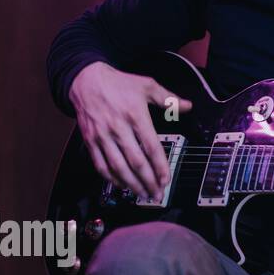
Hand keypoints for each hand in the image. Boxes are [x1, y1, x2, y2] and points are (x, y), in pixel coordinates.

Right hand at [68, 61, 192, 200]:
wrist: (85, 80)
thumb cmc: (119, 83)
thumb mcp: (147, 85)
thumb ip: (168, 98)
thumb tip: (187, 106)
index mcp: (135, 115)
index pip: (151, 147)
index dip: (160, 166)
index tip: (166, 179)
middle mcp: (118, 128)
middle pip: (135, 161)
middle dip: (148, 181)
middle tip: (157, 194)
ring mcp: (102, 136)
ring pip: (117, 167)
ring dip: (131, 184)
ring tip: (142, 194)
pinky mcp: (89, 140)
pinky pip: (100, 164)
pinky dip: (111, 178)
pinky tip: (121, 185)